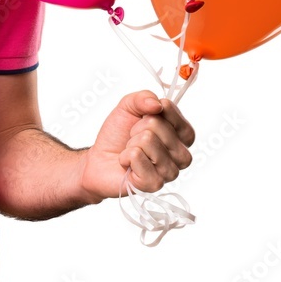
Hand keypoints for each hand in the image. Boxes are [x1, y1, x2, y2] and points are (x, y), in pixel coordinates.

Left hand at [80, 90, 194, 200]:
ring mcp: (170, 172)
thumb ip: (144, 97)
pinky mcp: (154, 184)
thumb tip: (157, 104)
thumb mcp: (128, 106)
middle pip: (158, 125)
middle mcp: (181, 155)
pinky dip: (125, 156)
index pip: (174, 113)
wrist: (99, 159)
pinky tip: (127, 163)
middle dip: (138, 128)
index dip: (154, 110)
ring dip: (131, 143)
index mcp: (181, 135)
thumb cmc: (119, 135)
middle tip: (133, 138)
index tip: (143, 117)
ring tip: (130, 151)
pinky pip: (137, 156)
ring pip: (147, 141)